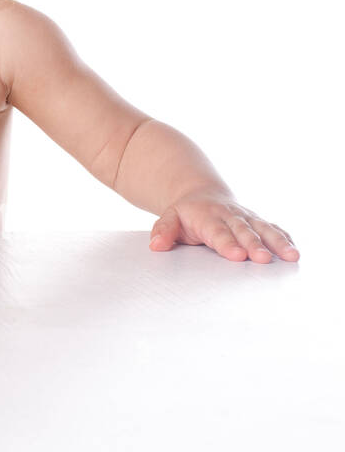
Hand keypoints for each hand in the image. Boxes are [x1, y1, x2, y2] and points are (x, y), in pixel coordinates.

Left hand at [149, 187, 299, 262]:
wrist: (201, 193)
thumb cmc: (186, 213)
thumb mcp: (170, 217)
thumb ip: (164, 230)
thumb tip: (156, 245)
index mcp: (207, 217)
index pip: (218, 233)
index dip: (227, 244)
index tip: (236, 255)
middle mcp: (230, 216)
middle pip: (243, 232)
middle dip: (254, 245)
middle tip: (263, 259)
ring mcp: (246, 218)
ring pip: (263, 229)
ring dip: (277, 242)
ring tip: (291, 255)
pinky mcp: (257, 221)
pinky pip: (273, 228)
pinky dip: (284, 237)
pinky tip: (294, 250)